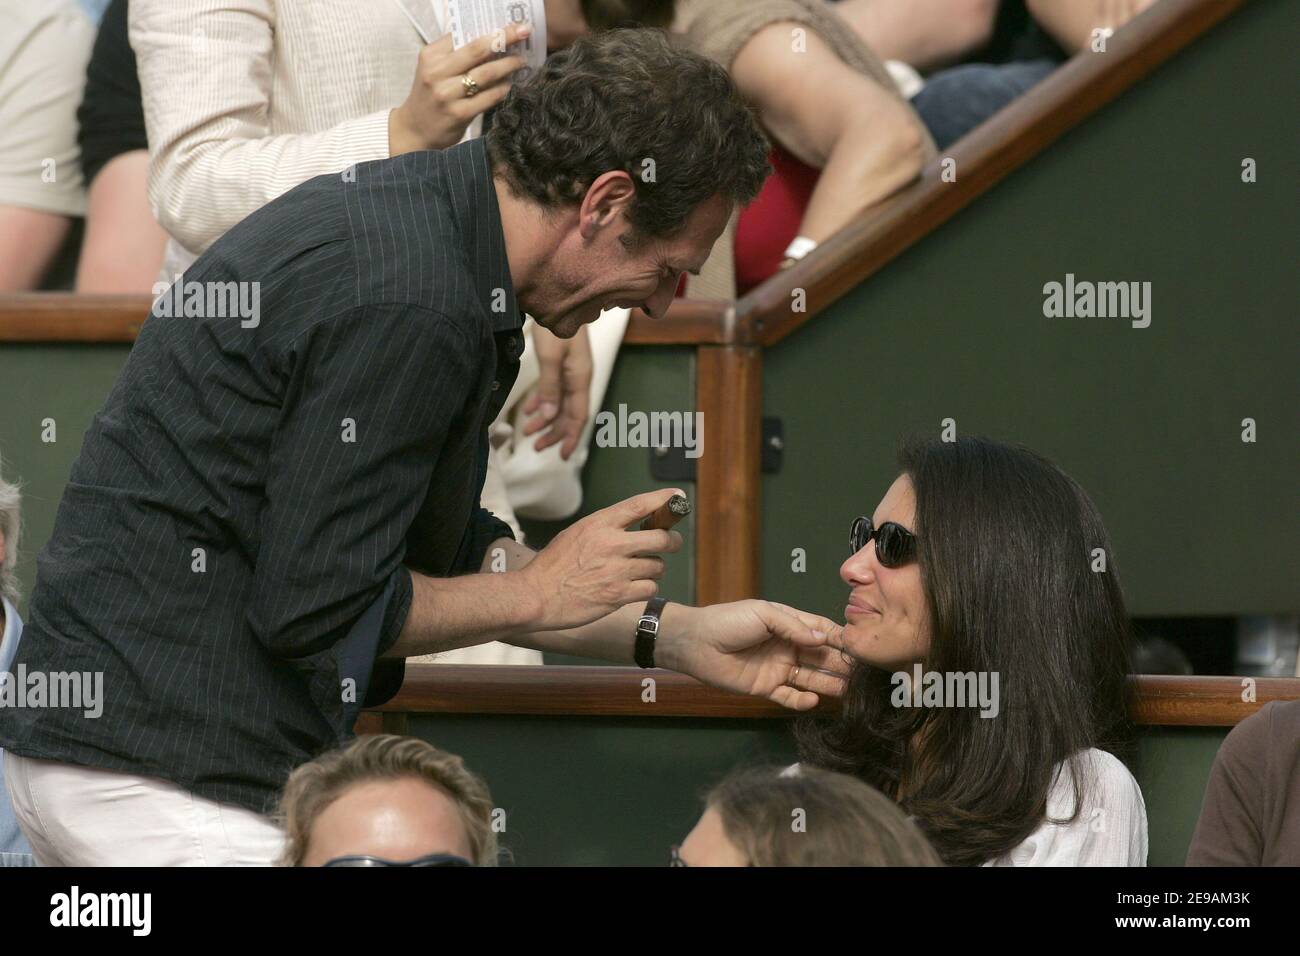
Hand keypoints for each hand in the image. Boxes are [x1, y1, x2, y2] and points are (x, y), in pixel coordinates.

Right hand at [389, 24, 529, 153]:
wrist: (415, 129)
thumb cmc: (430, 95)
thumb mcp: (434, 69)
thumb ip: (454, 54)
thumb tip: (489, 39)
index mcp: (431, 56)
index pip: (463, 34)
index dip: (490, 29)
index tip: (511, 27)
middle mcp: (436, 73)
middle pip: (477, 50)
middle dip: (504, 39)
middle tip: (523, 33)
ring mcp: (447, 94)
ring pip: (485, 74)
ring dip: (508, 65)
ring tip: (521, 62)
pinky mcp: (459, 114)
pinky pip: (488, 98)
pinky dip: (502, 89)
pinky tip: (509, 85)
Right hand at [518, 488, 684, 630]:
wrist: (536, 596)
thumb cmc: (552, 566)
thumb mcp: (575, 534)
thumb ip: (604, 529)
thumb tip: (631, 527)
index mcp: (599, 524)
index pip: (639, 505)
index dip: (664, 499)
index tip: (678, 496)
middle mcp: (612, 544)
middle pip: (661, 538)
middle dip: (672, 540)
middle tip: (671, 542)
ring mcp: (617, 571)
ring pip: (657, 566)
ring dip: (654, 568)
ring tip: (641, 571)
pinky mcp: (619, 595)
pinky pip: (650, 588)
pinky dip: (647, 588)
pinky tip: (635, 587)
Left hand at [522, 323, 592, 458]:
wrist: (555, 295)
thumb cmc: (555, 324)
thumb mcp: (550, 356)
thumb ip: (550, 387)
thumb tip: (549, 417)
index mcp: (580, 378)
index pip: (578, 415)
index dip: (571, 437)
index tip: (562, 456)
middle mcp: (577, 377)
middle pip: (569, 413)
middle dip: (554, 432)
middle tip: (536, 448)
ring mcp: (569, 371)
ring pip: (559, 404)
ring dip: (545, 419)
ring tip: (528, 431)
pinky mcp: (559, 364)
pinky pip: (553, 391)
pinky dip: (542, 402)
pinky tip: (530, 410)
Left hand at [658, 601, 850, 710]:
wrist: (695, 643)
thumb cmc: (728, 621)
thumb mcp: (763, 613)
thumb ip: (794, 626)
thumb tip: (825, 637)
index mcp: (788, 624)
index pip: (821, 631)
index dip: (839, 638)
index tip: (860, 646)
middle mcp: (787, 647)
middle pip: (820, 657)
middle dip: (840, 664)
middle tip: (861, 673)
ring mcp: (778, 668)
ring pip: (810, 678)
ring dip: (828, 684)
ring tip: (847, 690)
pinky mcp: (766, 688)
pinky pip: (789, 696)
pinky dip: (802, 700)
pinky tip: (813, 700)